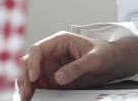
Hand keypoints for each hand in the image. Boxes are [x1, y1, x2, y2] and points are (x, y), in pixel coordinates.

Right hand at [16, 32, 137, 99]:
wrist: (113, 63)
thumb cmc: (106, 54)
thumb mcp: (95, 59)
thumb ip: (77, 67)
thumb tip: (58, 77)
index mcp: (60, 41)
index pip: (38, 49)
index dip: (33, 62)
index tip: (34, 77)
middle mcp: (52, 53)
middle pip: (29, 62)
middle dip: (24, 76)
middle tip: (25, 92)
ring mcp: (51, 66)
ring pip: (31, 75)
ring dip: (26, 86)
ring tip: (26, 98)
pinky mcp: (54, 79)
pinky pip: (39, 85)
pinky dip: (34, 92)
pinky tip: (32, 98)